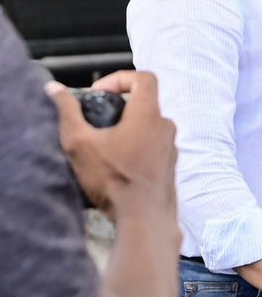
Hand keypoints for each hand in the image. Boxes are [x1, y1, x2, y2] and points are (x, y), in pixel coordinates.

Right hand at [46, 71, 177, 221]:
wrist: (144, 218)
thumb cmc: (114, 179)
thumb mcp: (80, 143)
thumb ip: (67, 112)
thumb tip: (55, 89)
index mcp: (149, 115)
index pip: (144, 78)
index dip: (120, 78)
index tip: (99, 93)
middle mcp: (166, 127)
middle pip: (145, 102)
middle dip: (120, 105)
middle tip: (96, 119)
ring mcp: (172, 147)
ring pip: (150, 125)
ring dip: (128, 127)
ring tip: (104, 143)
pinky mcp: (171, 165)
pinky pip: (154, 145)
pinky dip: (137, 145)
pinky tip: (117, 162)